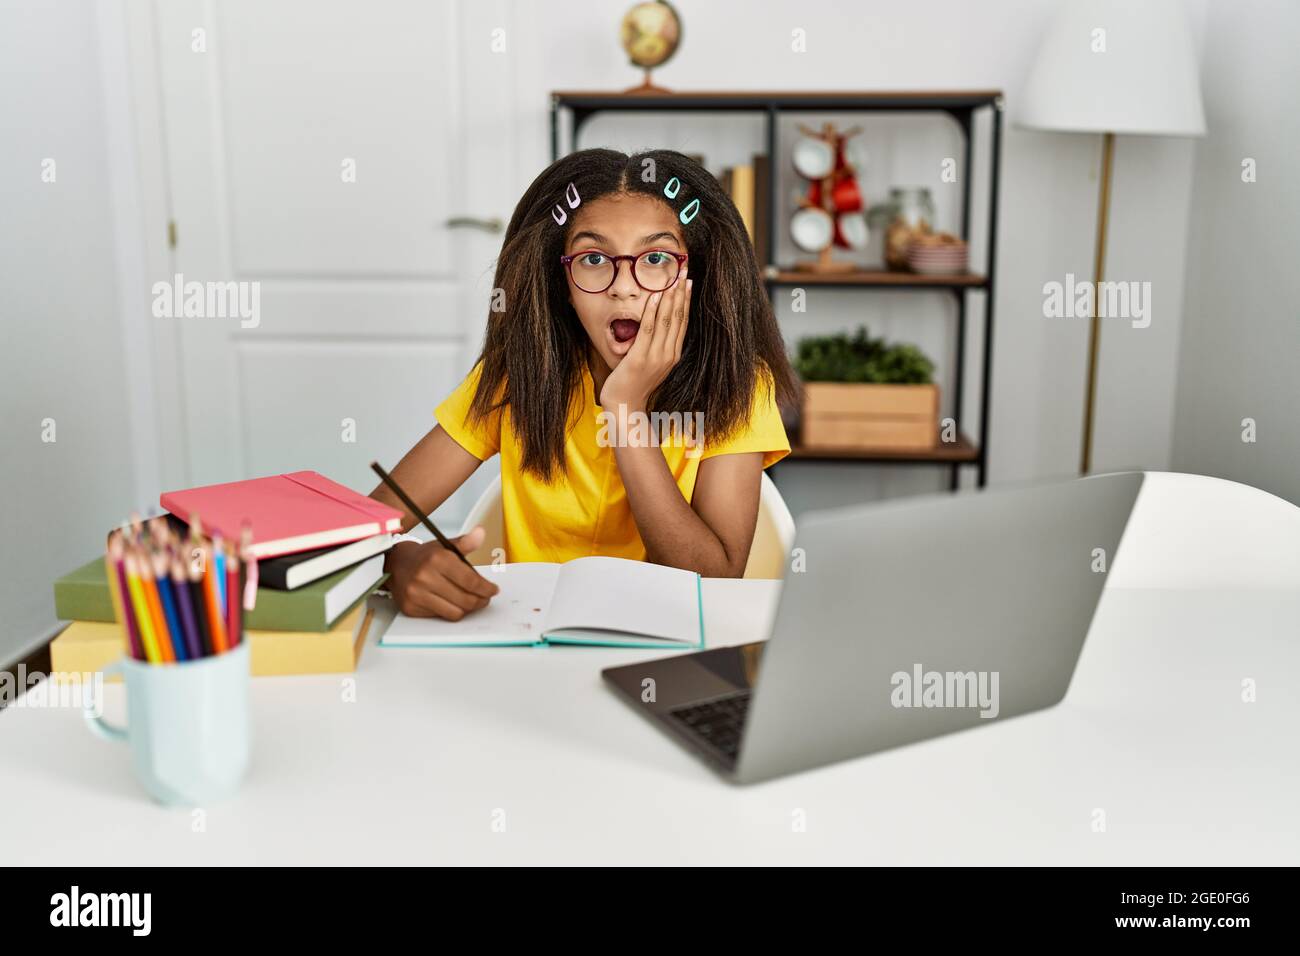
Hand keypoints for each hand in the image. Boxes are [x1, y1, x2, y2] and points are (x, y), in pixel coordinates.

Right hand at [385, 525, 499, 619]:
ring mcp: (416, 594)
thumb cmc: (427, 557)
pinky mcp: (411, 608)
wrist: (397, 564)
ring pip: (455, 612)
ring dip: (467, 609)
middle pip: (465, 599)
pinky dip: (450, 611)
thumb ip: (466, 542)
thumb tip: (481, 532)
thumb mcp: (446, 545)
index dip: (486, 588)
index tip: (493, 590)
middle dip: (480, 601)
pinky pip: (441, 616)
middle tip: (485, 598)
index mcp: (437, 559)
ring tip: (471, 602)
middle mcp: (425, 577)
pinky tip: (452, 603)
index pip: (471, 581)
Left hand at [600, 265, 691, 410]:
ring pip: (666, 321)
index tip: (688, 283)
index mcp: (672, 355)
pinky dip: (652, 312)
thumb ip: (656, 347)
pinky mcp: (640, 358)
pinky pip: (648, 330)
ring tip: (674, 278)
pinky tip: (654, 297)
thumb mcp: (651, 364)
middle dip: (681, 293)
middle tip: (685, 272)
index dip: (685, 301)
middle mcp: (668, 354)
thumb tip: (655, 328)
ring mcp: (655, 357)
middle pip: (678, 318)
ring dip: (670, 297)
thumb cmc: (634, 385)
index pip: (682, 322)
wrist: (626, 407)